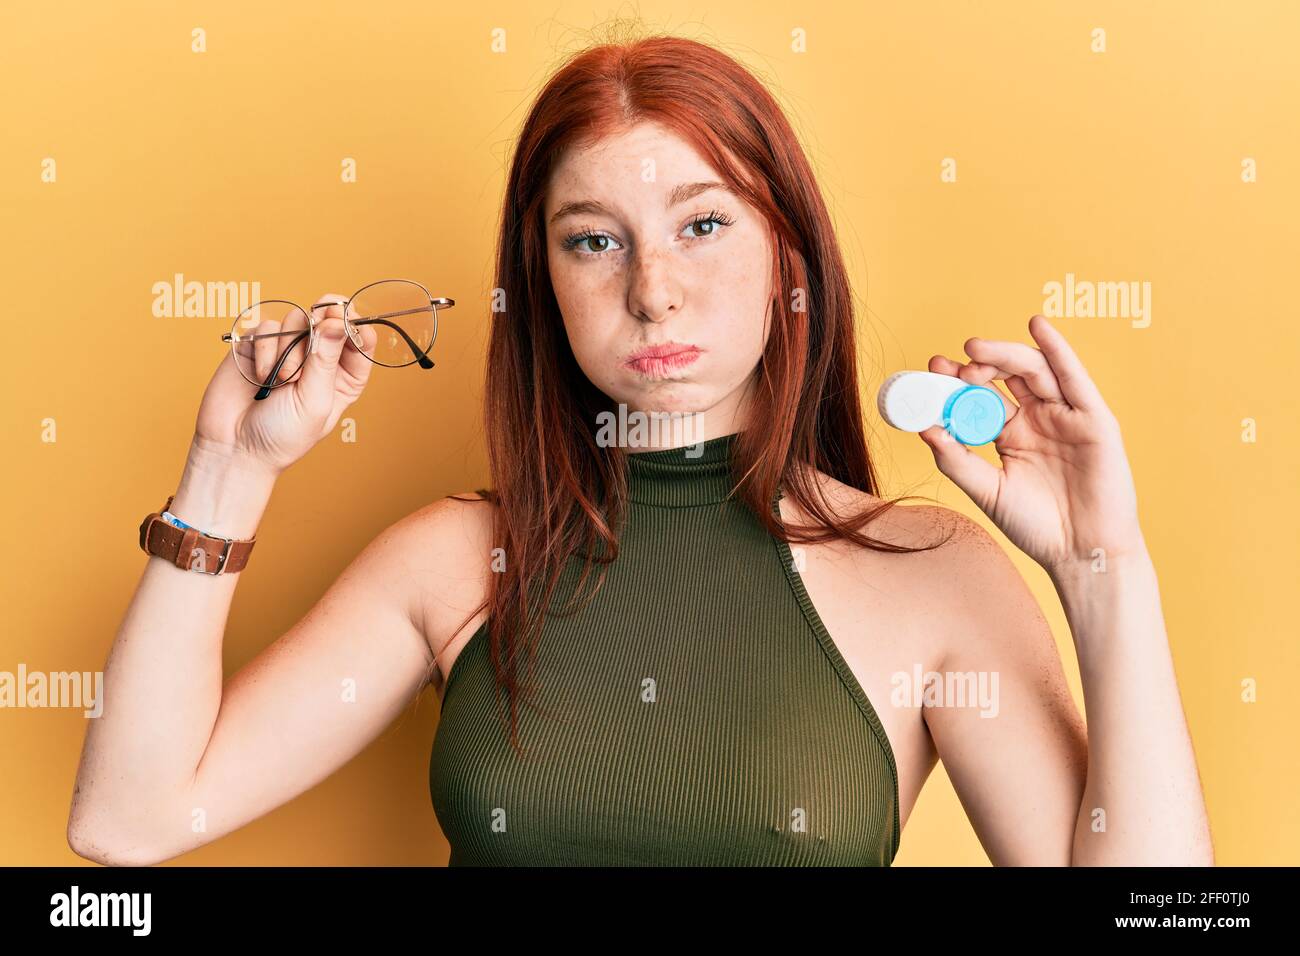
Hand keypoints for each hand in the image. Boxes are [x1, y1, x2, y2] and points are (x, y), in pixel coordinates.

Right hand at [192, 295, 377, 474]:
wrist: (235, 446)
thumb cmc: (283, 435)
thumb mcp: (315, 401)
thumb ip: (325, 360)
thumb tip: (336, 321)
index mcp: (344, 377)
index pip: (361, 340)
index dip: (356, 324)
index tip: (345, 318)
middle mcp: (319, 360)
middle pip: (329, 319)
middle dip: (323, 321)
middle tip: (317, 326)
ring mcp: (288, 350)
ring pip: (297, 320)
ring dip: (290, 348)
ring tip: (282, 379)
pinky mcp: (259, 346)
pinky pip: (267, 328)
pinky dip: (266, 349)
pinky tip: (261, 376)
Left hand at [917, 314, 1145, 574]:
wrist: (1080, 553)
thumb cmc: (1037, 527)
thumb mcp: (987, 490)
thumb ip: (956, 460)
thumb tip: (924, 428)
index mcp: (1011, 433)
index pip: (981, 396)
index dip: (958, 381)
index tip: (932, 370)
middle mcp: (1038, 419)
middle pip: (1005, 377)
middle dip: (977, 364)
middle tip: (949, 364)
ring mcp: (1066, 416)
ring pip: (1035, 371)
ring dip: (1005, 354)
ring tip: (975, 348)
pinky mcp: (1094, 420)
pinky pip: (1076, 379)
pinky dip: (1058, 350)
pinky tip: (1038, 327)